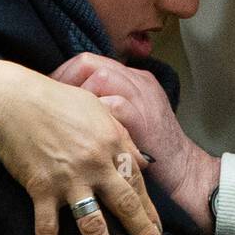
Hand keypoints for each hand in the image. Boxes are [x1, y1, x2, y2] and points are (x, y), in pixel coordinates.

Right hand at [0, 59, 165, 234]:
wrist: (14, 99)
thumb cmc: (56, 99)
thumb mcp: (97, 108)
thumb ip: (122, 135)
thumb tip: (144, 160)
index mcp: (112, 142)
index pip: (138, 183)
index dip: (150, 210)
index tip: (158, 230)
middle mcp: (96, 163)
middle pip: (126, 205)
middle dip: (144, 233)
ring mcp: (69, 178)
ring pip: (93, 222)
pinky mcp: (42, 187)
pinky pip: (47, 226)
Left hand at [51, 53, 219, 234]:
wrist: (185, 172)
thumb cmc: (151, 150)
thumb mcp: (129, 119)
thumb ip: (107, 105)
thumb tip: (68, 103)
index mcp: (134, 79)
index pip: (89, 61)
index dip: (64, 75)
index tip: (49, 92)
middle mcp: (138, 82)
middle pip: (90, 62)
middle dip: (64, 80)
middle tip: (49, 101)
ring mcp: (143, 97)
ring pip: (100, 76)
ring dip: (77, 95)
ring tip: (64, 116)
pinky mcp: (145, 118)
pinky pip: (114, 104)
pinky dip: (96, 113)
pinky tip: (84, 132)